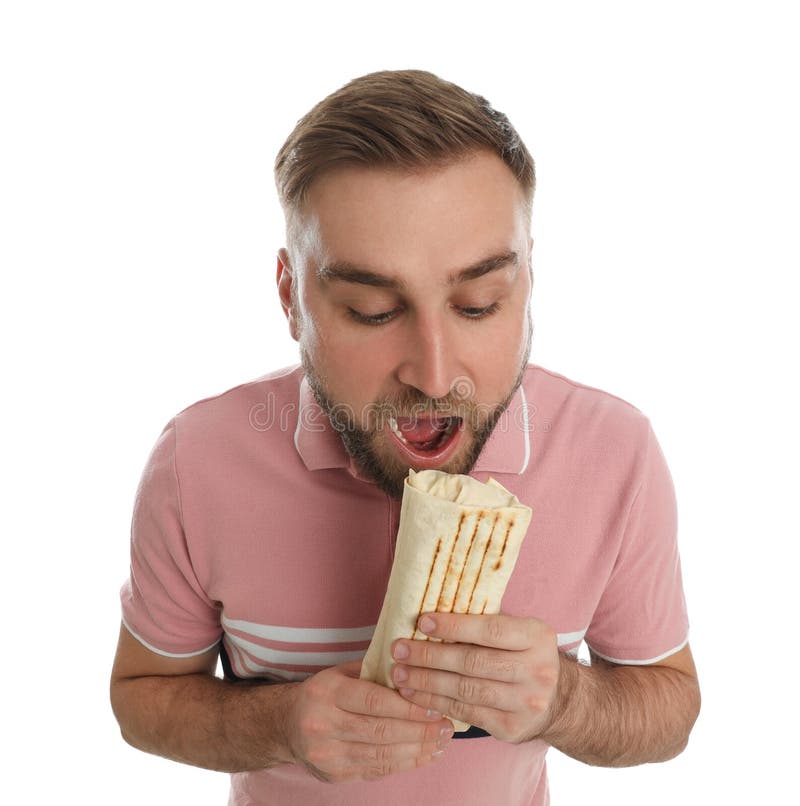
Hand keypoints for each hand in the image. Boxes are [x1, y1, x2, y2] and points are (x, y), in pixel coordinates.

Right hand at [285, 660, 453, 782]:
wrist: (285, 725)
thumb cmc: (323, 693)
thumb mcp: (341, 673)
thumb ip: (374, 670)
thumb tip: (416, 666)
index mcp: (327, 693)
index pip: (374, 701)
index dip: (408, 706)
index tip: (436, 707)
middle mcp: (323, 725)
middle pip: (380, 731)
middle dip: (419, 731)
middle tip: (447, 727)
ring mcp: (328, 755)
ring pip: (381, 756)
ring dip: (417, 751)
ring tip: (442, 742)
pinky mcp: (335, 775)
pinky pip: (376, 770)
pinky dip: (404, 764)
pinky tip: (424, 755)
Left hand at [390, 613, 561, 743]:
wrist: (560, 701)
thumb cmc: (526, 655)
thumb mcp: (520, 631)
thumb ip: (486, 623)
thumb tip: (434, 614)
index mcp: (536, 636)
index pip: (489, 630)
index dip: (454, 627)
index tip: (422, 622)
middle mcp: (536, 670)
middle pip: (473, 662)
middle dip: (430, 656)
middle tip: (399, 650)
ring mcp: (526, 703)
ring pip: (466, 690)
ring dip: (426, 682)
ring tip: (400, 675)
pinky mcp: (512, 728)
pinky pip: (467, 714)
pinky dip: (437, 704)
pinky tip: (415, 697)